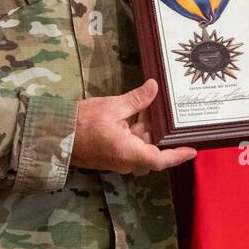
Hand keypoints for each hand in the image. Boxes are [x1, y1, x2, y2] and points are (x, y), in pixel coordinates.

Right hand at [72, 80, 196, 174]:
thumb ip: (136, 99)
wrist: (55, 134)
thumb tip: (154, 87)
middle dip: (161, 132)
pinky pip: (129, 144)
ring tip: (155, 105)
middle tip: (174, 116)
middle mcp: (126, 161)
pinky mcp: (111, 153)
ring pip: (140, 145)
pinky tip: (138, 110)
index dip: (178, 156)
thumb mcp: (113, 107)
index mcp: (129, 153)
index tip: (193, 150)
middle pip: (152, 150)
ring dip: (147, 127)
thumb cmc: (83, 122)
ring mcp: (117, 159)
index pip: (160, 160)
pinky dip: (135, 129)